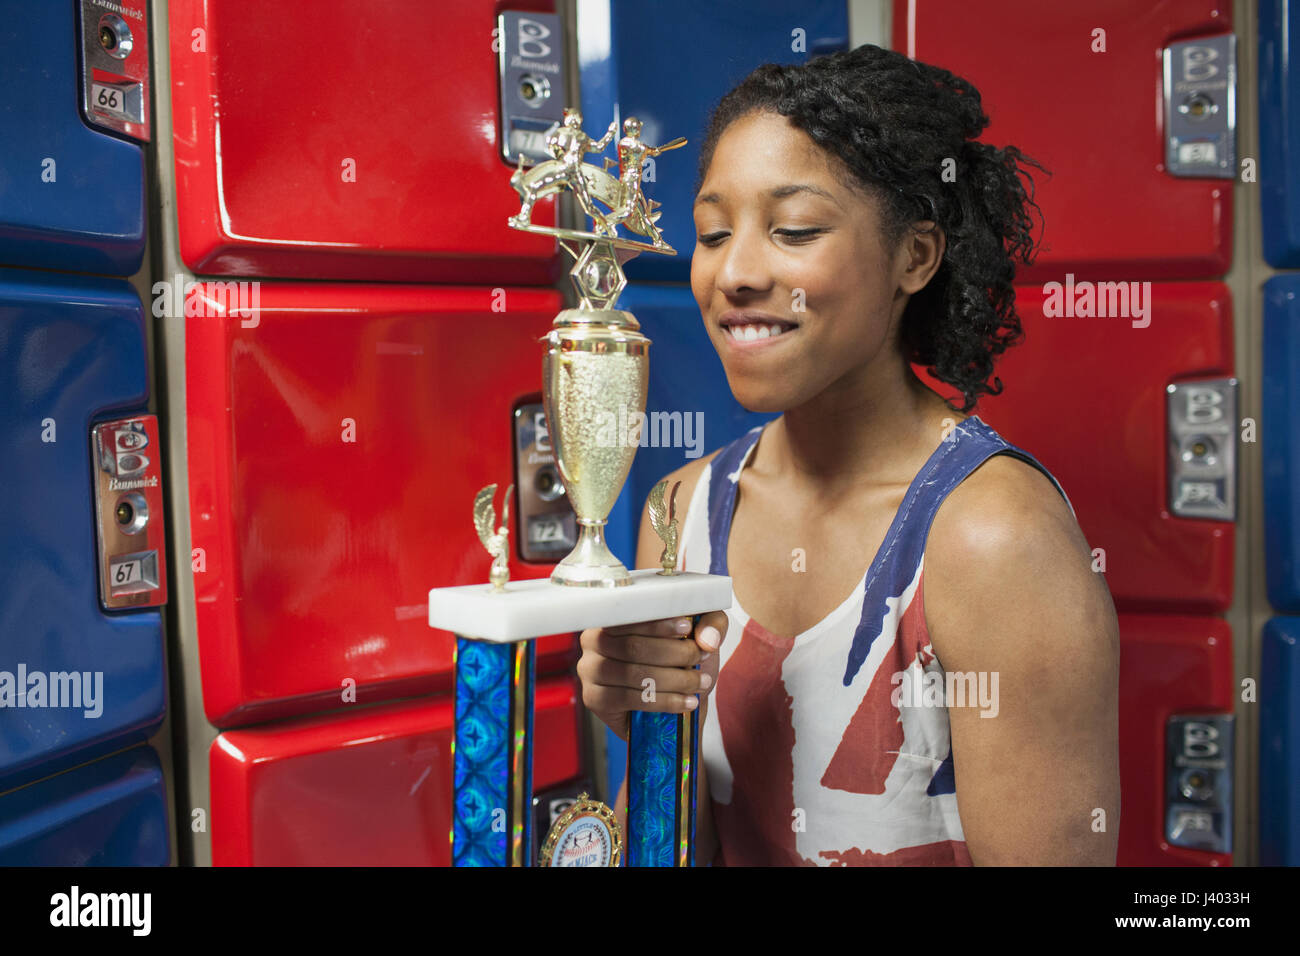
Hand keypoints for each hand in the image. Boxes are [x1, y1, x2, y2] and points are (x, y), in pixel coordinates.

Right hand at [578, 611, 727, 741]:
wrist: (675, 704)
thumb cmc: (681, 661)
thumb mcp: (701, 635)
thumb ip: (711, 623)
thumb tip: (707, 639)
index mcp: (614, 616)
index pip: (630, 615)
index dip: (658, 623)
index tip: (687, 629)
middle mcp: (593, 639)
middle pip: (632, 646)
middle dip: (674, 654)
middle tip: (701, 660)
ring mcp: (589, 669)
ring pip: (632, 673)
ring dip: (673, 680)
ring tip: (699, 684)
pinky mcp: (593, 698)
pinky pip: (627, 699)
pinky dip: (663, 701)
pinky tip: (685, 702)